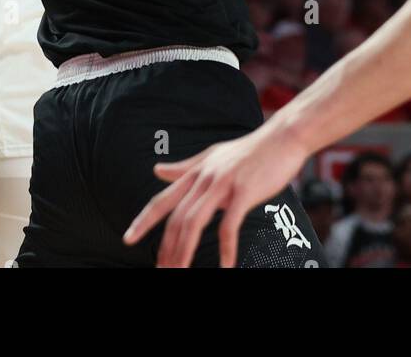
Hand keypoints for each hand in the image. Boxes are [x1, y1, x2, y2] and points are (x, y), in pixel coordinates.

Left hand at [123, 121, 307, 267]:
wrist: (282, 137)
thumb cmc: (250, 151)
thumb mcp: (212, 156)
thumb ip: (184, 167)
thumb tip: (156, 170)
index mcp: (195, 172)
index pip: (163, 200)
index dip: (144, 220)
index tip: (128, 238)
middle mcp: (204, 177)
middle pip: (177, 218)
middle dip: (166, 248)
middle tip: (161, 271)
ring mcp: (223, 183)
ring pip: (195, 222)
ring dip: (186, 252)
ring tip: (180, 273)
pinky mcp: (244, 191)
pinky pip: (230, 225)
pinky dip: (226, 248)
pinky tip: (226, 267)